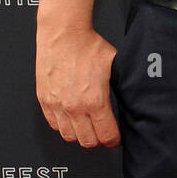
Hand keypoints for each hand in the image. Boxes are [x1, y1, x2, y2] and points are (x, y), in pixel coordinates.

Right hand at [35, 25, 119, 147]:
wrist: (63, 36)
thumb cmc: (87, 46)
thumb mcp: (115, 64)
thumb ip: (121, 83)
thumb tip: (132, 92)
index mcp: (94, 100)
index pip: (105, 134)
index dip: (114, 140)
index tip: (116, 138)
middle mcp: (73, 107)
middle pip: (87, 141)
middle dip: (98, 140)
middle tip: (103, 134)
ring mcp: (57, 106)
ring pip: (69, 136)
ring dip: (80, 135)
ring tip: (88, 127)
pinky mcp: (45, 101)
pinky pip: (53, 125)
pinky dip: (63, 126)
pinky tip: (72, 118)